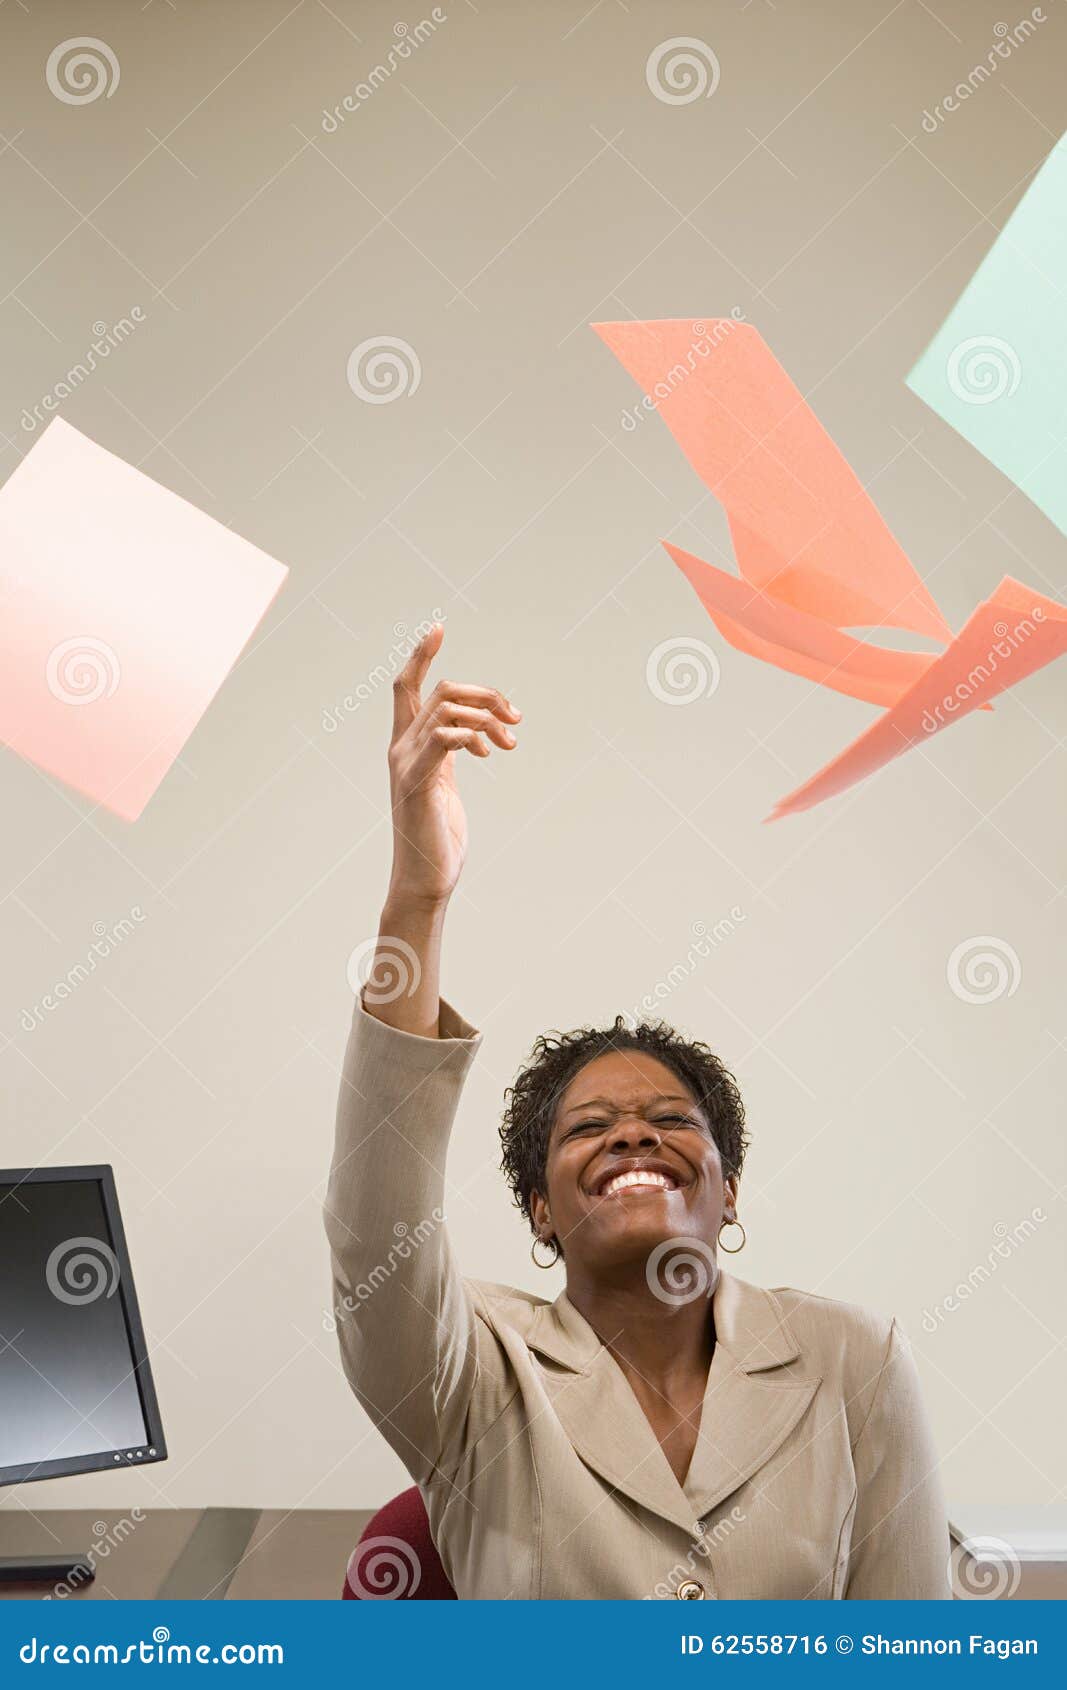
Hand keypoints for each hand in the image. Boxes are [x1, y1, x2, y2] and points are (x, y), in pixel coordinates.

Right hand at [386, 625, 520, 908]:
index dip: (420, 655)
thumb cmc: (438, 837)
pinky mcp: (418, 784)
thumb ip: (450, 756)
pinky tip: (489, 754)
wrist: (425, 880)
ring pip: (447, 708)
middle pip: (442, 691)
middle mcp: (401, 748)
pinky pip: (444, 738)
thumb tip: (474, 735)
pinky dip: (472, 735)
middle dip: (485, 694)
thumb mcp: (444, 786)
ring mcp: (407, 765)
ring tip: (509, 742)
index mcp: (408, 746)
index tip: (438, 628)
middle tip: (515, 718)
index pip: (407, 688)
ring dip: (488, 716)